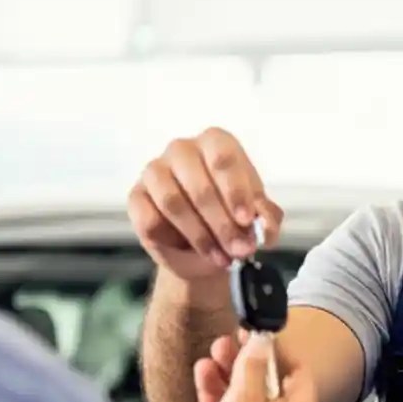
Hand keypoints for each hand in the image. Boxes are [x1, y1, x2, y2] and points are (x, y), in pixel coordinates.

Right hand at [128, 127, 283, 280]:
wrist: (201, 245)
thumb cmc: (232, 216)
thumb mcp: (257, 218)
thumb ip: (266, 218)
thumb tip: (265, 229)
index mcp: (215, 142)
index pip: (224, 159)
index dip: (236, 191)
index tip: (247, 220)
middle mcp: (182, 149)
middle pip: (200, 186)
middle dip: (223, 224)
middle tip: (240, 251)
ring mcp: (155, 170)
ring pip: (173, 203)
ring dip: (201, 236)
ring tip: (222, 259)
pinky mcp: (136, 197)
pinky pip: (149, 219)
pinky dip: (172, 240)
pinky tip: (192, 252)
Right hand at [170, 333, 318, 401]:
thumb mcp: (245, 399)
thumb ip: (252, 366)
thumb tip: (262, 342)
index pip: (298, 372)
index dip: (278, 350)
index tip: (255, 335)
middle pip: (264, 389)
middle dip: (239, 366)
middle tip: (221, 346)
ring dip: (216, 391)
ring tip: (200, 368)